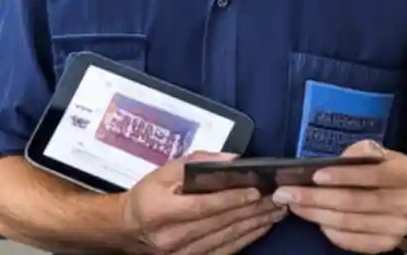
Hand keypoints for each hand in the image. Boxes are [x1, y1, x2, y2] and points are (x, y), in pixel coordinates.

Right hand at [120, 152, 286, 254]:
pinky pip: (226, 251)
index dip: (230, 199)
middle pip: (220, 223)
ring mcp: (183, 253)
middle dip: (253, 210)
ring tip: (276, 210)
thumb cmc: (147, 196)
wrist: (128, 229)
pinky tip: (261, 227)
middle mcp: (172, 236)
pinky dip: (247, 238)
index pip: (202, 206)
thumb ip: (197, 163)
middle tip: (278, 197)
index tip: (255, 191)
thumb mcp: (164, 171)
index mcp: (161, 210)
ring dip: (255, 224)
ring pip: (227, 238)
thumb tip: (232, 160)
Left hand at [271, 141, 406, 253]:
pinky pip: (355, 242)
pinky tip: (315, 221)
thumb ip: (365, 152)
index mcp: (405, 175)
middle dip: (316, 198)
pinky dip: (332, 233)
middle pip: (355, 203)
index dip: (344, 176)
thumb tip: (341, 159)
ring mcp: (396, 228)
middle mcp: (404, 204)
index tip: (315, 176)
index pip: (372, 176)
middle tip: (286, 193)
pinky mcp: (387, 245)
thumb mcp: (387, 155)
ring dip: (316, 215)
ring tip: (293, 205)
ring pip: (350, 224)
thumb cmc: (392, 174)